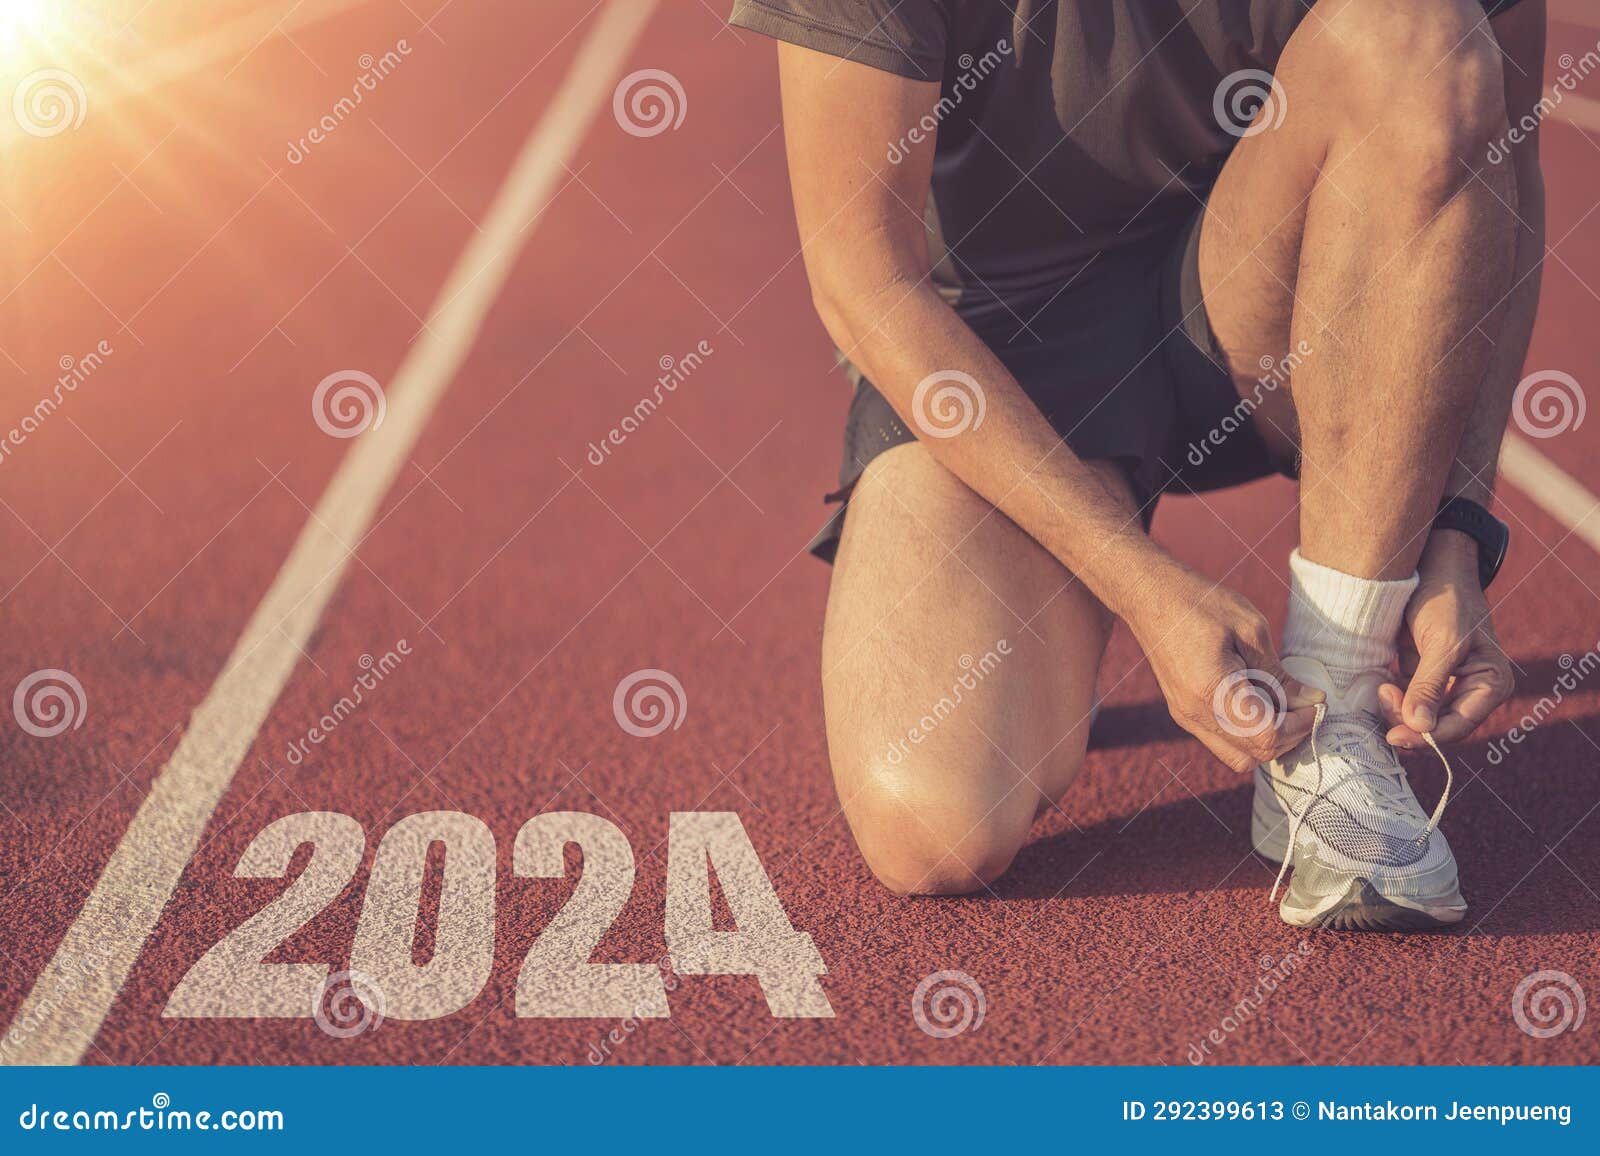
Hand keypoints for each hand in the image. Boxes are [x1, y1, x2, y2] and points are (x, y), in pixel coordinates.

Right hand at [1128, 561, 1323, 773]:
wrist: (1150, 597)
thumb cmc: (1201, 603)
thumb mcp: (1250, 629)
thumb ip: (1279, 674)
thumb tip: (1311, 701)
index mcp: (1213, 691)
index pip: (1266, 736)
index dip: (1299, 726)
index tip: (1314, 704)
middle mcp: (1195, 713)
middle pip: (1254, 755)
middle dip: (1288, 737)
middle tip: (1303, 705)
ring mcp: (1186, 717)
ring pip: (1238, 757)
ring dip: (1266, 741)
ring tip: (1281, 707)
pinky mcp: (1183, 714)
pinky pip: (1222, 742)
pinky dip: (1247, 734)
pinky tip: (1258, 703)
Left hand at [1379, 530, 1514, 746]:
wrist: (1429, 568)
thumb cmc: (1446, 599)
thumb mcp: (1442, 642)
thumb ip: (1430, 685)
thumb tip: (1420, 727)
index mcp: (1490, 685)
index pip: (1458, 727)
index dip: (1427, 737)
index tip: (1395, 736)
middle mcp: (1471, 690)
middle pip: (1436, 727)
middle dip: (1408, 721)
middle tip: (1382, 698)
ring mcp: (1444, 686)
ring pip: (1417, 718)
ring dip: (1396, 711)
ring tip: (1381, 687)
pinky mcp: (1420, 678)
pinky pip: (1404, 701)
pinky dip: (1390, 700)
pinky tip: (1378, 686)